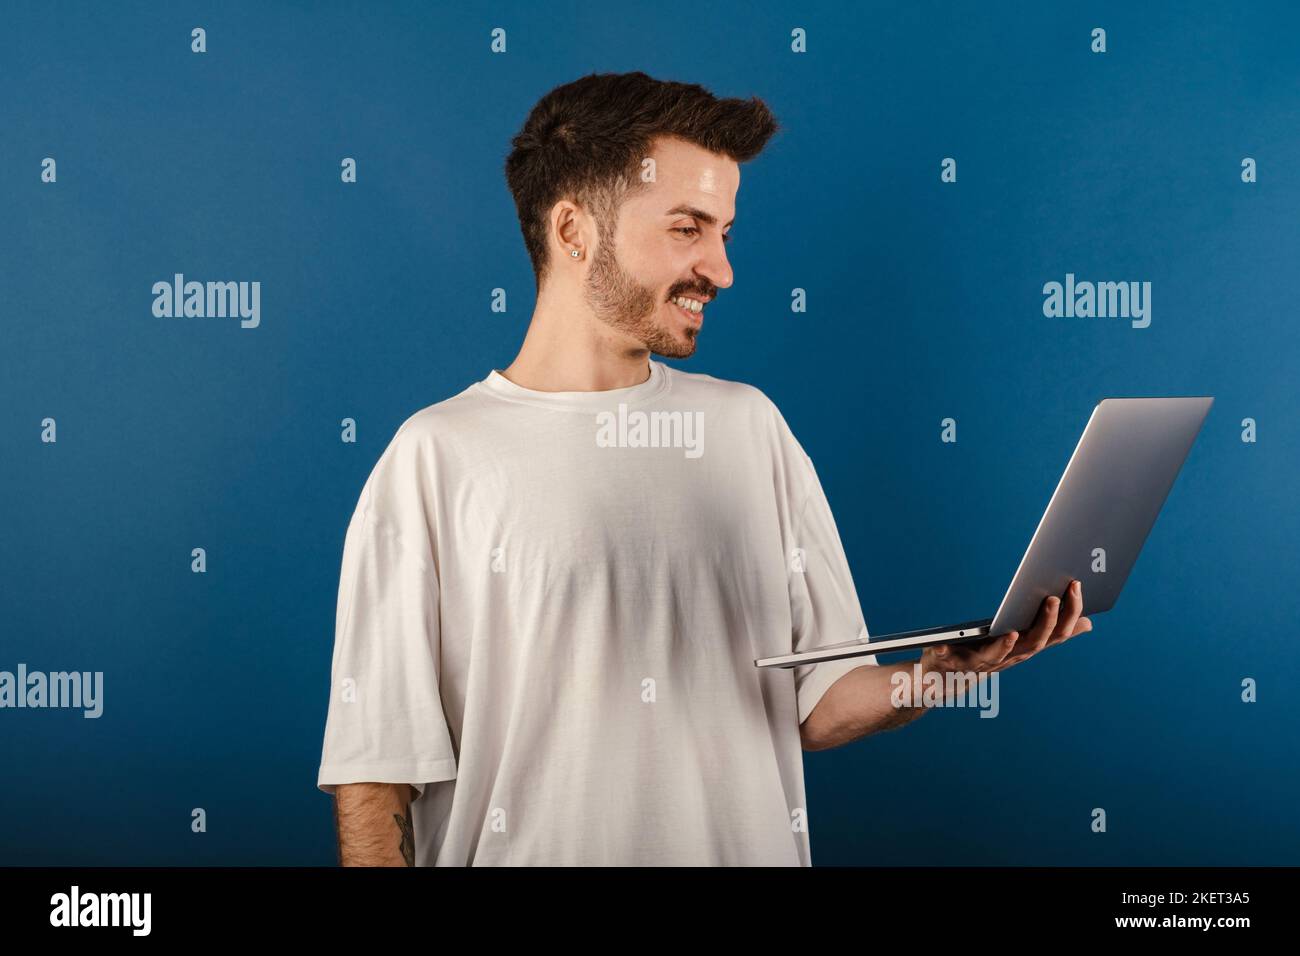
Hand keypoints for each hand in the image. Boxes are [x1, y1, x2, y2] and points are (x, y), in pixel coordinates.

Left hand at [921, 579, 1092, 675]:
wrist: (950, 677)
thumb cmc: (989, 651)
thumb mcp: (1022, 638)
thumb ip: (1050, 629)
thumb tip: (1088, 623)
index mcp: (1026, 647)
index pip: (1056, 633)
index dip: (1069, 612)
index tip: (1076, 585)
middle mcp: (1009, 657)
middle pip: (1033, 643)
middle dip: (1045, 622)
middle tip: (1053, 598)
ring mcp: (981, 662)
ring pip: (998, 656)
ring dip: (1006, 646)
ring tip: (1012, 632)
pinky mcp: (952, 661)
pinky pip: (949, 658)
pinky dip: (947, 652)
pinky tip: (942, 645)